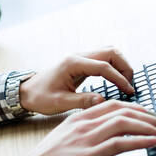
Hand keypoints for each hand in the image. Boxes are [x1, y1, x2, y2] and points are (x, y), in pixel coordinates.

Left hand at [20, 48, 136, 114]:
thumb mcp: (59, 102)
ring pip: (108, 52)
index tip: (129, 91)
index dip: (119, 78)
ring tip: (125, 83)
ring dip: (120, 65)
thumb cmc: (39, 97)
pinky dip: (113, 66)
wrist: (26, 92)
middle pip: (111, 52)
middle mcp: (77, 56)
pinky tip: (116, 80)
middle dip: (124, 67)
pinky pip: (102, 59)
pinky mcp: (80, 63)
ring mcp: (79, 57)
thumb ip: (82, 101)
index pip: (104, 66)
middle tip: (129, 85)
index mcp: (73, 64)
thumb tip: (103, 101)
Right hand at [23, 100, 155, 155]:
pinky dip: (140, 141)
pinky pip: (120, 143)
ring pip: (125, 123)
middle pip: (123, 110)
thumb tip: (102, 138)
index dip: (136, 108)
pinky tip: (152, 143)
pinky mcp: (89, 155)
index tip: (149, 116)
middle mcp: (84, 124)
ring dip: (149, 127)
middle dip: (148, 116)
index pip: (113, 104)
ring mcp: (86, 138)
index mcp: (78, 119)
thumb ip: (82, 134)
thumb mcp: (64, 140)